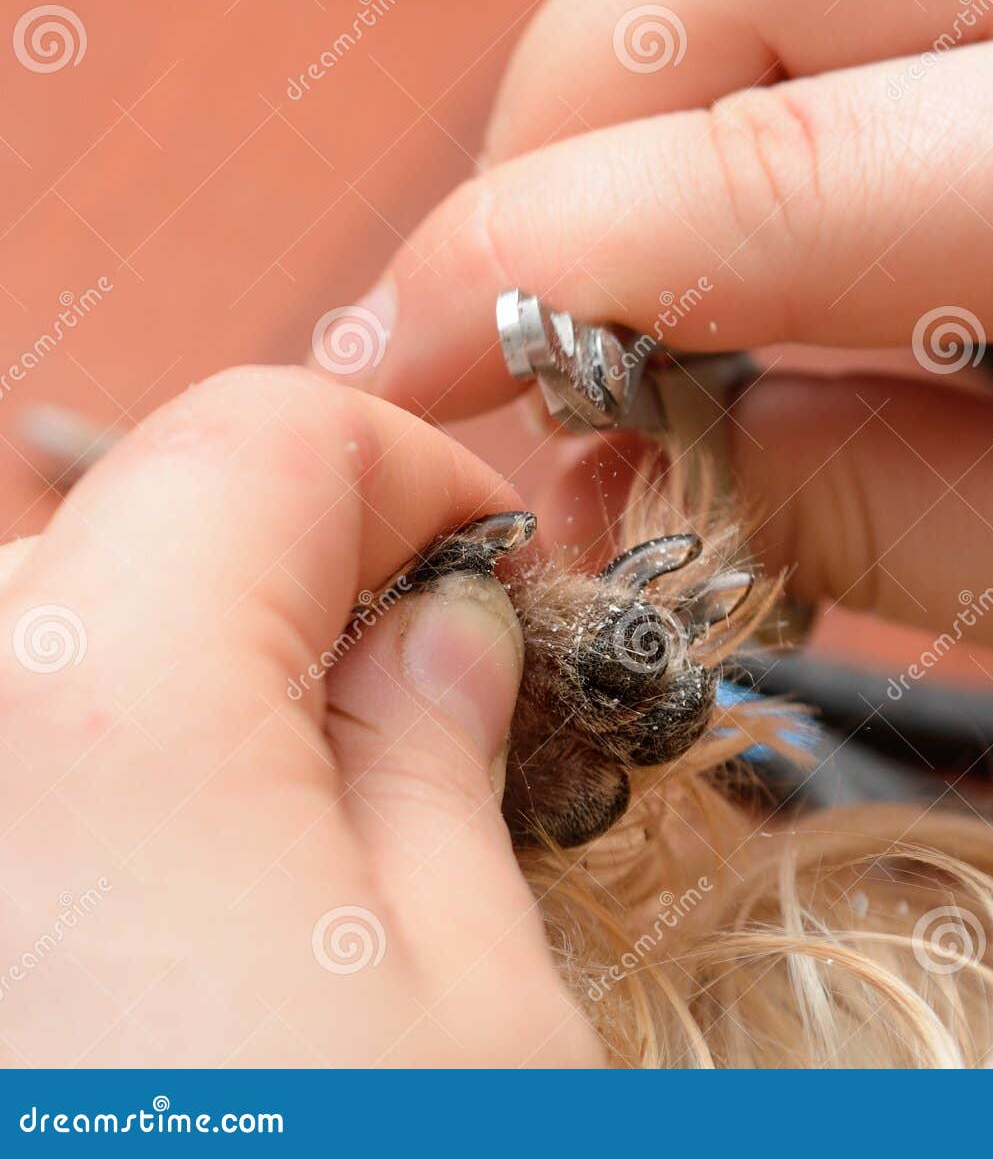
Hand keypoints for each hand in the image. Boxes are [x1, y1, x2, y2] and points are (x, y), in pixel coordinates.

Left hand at [0, 368, 598, 1066]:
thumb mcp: (475, 1008)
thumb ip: (440, 770)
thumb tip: (446, 634)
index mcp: (107, 714)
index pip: (260, 437)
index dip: (413, 470)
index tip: (493, 562)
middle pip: (136, 523)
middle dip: (301, 570)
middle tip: (420, 692)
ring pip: (45, 635)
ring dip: (192, 672)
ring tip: (304, 812)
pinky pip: (7, 751)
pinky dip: (96, 769)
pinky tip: (181, 898)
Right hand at [337, 0, 992, 733]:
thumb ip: (847, 506)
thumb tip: (611, 437)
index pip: (762, 179)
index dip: (524, 271)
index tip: (399, 365)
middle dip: (558, 157)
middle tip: (528, 348)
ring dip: (640, 101)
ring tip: (641, 294)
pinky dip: (743, 61)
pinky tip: (756, 203)